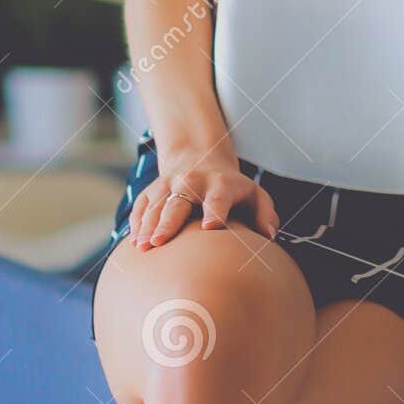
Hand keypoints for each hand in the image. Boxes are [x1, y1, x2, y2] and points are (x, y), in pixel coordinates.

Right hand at [129, 130, 279, 250]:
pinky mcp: (152, 190)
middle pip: (178, 202)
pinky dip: (137, 222)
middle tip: (159, 242)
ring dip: (147, 225)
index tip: (210, 226)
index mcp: (220, 185)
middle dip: (168, 222)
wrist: (202, 157)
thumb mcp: (255, 195)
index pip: (218, 198)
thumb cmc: (233, 188)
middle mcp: (192, 182)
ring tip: (142, 246)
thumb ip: (265, 214)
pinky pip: (141, 205)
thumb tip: (269, 236)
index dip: (215, 211)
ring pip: (156, 205)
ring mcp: (169, 184)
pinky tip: (134, 240)